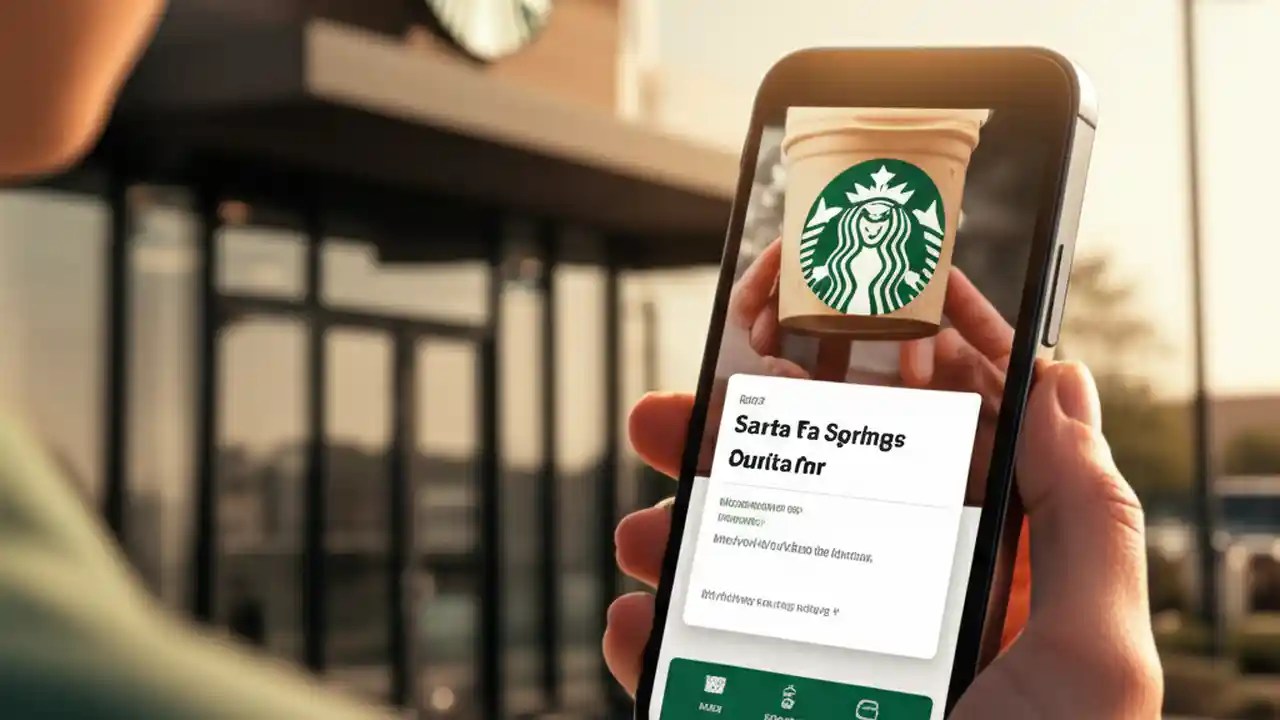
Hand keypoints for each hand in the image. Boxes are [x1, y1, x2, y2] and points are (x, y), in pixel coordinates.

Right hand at [603, 363, 1161, 717]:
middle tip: (685, 408)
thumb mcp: (1090, 659)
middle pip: (816, 483)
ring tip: (643, 527)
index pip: (948, 440)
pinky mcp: (762, 706)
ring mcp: (827, 658)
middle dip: (744, 436)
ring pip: (741, 562)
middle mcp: (901, 603)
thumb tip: (1061, 385)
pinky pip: (695, 661)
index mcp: (986, 574)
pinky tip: (631, 616)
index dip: (907, 363)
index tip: (850, 307)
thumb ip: (1084, 520)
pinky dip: (650, 633)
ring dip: (677, 529)